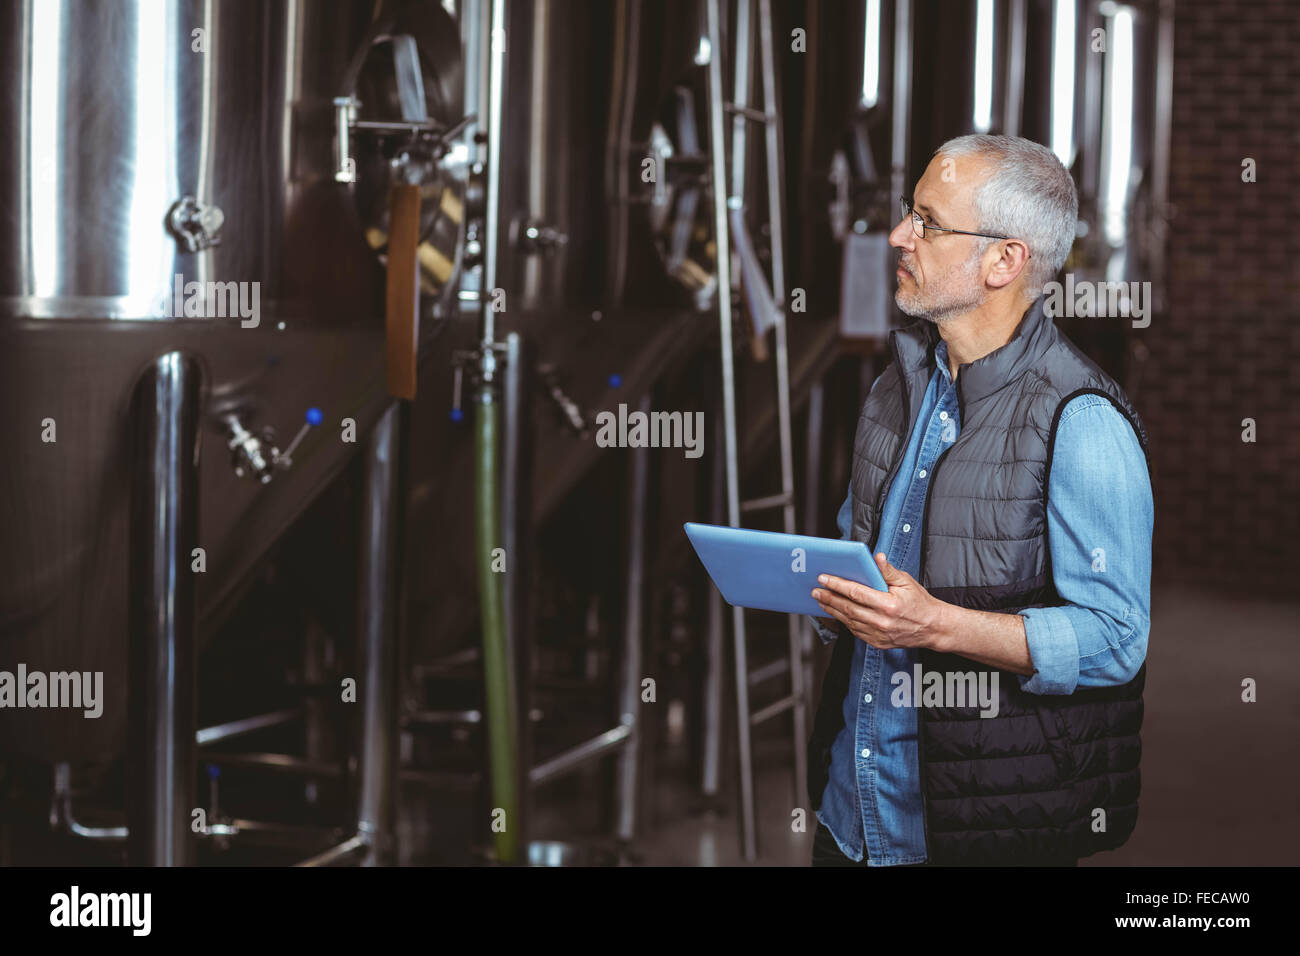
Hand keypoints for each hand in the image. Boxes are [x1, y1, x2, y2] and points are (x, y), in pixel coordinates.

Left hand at [811, 553, 948, 650]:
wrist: (932, 627)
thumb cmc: (919, 602)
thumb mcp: (906, 581)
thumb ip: (888, 570)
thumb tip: (876, 557)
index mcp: (888, 605)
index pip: (856, 593)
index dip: (837, 585)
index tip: (824, 578)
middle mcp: (881, 622)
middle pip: (847, 608)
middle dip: (828, 598)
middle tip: (815, 590)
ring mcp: (878, 635)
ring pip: (848, 621)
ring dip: (832, 610)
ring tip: (820, 600)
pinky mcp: (876, 643)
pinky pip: (855, 631)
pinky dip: (843, 621)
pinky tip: (835, 612)